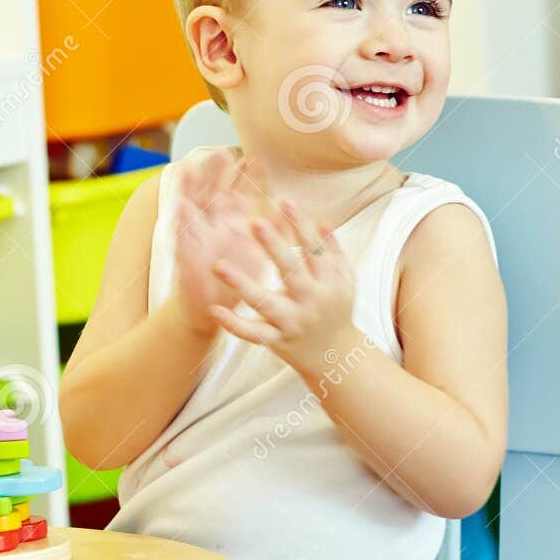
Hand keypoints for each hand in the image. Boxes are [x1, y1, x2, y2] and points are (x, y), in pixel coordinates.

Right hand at [170, 150, 269, 336]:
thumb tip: (292, 211)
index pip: (242, 193)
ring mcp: (199, 236)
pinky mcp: (186, 254)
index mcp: (235, 221)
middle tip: (221, 153)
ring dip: (190, 189)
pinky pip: (182, 235)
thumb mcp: (258, 250)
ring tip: (189, 169)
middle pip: (214, 191)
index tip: (256, 159)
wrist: (213, 307)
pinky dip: (180, 221)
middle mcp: (216, 224)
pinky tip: (179, 206)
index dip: (248, 177)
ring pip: (192, 206)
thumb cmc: (239, 277)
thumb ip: (271, 230)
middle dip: (217, 173)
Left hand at [207, 195, 362, 376]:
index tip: (285, 201)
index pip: (315, 249)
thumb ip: (332, 249)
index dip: (301, 225)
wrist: (337, 358)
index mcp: (330, 282)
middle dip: (274, 247)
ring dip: (242, 285)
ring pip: (266, 303)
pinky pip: (253, 334)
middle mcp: (312, 302)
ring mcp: (293, 323)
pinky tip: (214, 310)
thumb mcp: (345, 279)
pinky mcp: (277, 341)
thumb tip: (321, 219)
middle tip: (255, 222)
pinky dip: (234, 324)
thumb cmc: (337, 309)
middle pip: (292, 272)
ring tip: (219, 266)